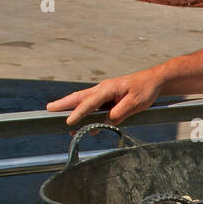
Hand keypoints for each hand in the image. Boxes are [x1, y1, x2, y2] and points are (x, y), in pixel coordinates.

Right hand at [46, 67, 164, 126]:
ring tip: (57, 115)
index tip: (69, 122)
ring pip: (83, 100)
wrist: (154, 81)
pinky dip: (83, 110)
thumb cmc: (145, 90)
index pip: (90, 102)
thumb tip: (107, 120)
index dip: (79, 113)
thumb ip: (120, 112)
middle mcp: (103, 88)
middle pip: (79, 97)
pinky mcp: (107, 97)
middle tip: (48, 109)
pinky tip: (80, 121)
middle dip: (64, 103)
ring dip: (71, 107)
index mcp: (108, 88)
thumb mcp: (136, 102)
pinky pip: (92, 104)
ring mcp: (104, 92)